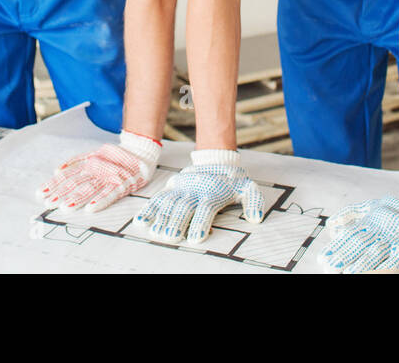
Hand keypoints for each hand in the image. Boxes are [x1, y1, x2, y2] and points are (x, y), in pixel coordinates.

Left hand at [37, 131, 160, 212]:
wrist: (139, 150)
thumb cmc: (114, 157)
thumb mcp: (93, 155)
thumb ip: (75, 162)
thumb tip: (56, 170)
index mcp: (88, 164)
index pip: (68, 175)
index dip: (54, 184)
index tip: (40, 193)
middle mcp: (97, 170)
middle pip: (76, 182)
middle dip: (61, 193)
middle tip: (49, 202)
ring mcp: (109, 177)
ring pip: (91, 188)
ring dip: (78, 198)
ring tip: (66, 207)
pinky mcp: (123, 184)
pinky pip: (111, 193)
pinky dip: (101, 200)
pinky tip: (91, 208)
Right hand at [134, 149, 263, 244]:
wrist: (216, 160)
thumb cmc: (232, 181)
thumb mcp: (247, 187)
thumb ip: (254, 201)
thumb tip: (256, 218)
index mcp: (213, 193)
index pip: (206, 209)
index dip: (201, 223)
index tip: (196, 237)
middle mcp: (195, 191)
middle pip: (185, 207)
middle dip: (177, 222)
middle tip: (171, 237)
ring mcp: (182, 189)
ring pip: (170, 203)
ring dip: (162, 218)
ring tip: (157, 233)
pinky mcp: (172, 188)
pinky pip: (159, 198)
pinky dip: (150, 209)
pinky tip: (142, 221)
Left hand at [318, 191, 398, 273]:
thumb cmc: (394, 211)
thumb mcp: (371, 206)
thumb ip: (350, 213)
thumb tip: (332, 225)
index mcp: (370, 221)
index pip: (350, 235)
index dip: (337, 247)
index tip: (324, 258)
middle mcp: (381, 230)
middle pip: (360, 244)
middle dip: (345, 257)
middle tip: (332, 267)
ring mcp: (395, 239)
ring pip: (376, 252)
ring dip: (362, 264)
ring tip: (349, 273)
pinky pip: (396, 259)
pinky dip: (385, 267)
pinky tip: (375, 273)